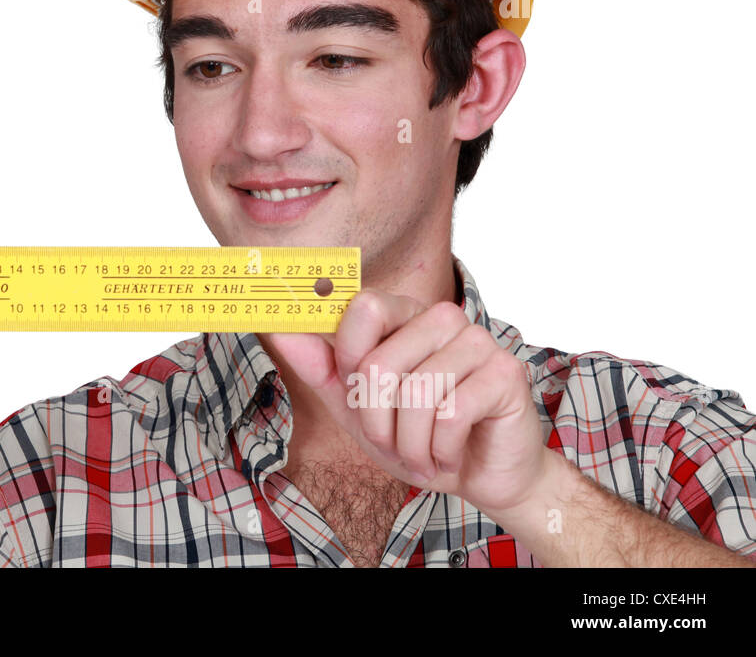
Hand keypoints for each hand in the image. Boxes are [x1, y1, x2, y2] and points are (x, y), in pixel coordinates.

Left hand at [310, 288, 545, 515]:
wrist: (481, 476)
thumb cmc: (418, 436)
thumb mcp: (357, 406)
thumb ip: (320, 367)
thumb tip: (277, 328)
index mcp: (405, 315)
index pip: (362, 308)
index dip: (349, 360)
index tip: (359, 394)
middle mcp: (442, 317)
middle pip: (379, 363)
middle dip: (377, 422)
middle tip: (395, 442)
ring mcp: (478, 340)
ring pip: (415, 394)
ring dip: (410, 444)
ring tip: (423, 454)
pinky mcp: (505, 372)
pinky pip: (451, 415)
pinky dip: (441, 451)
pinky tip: (451, 455)